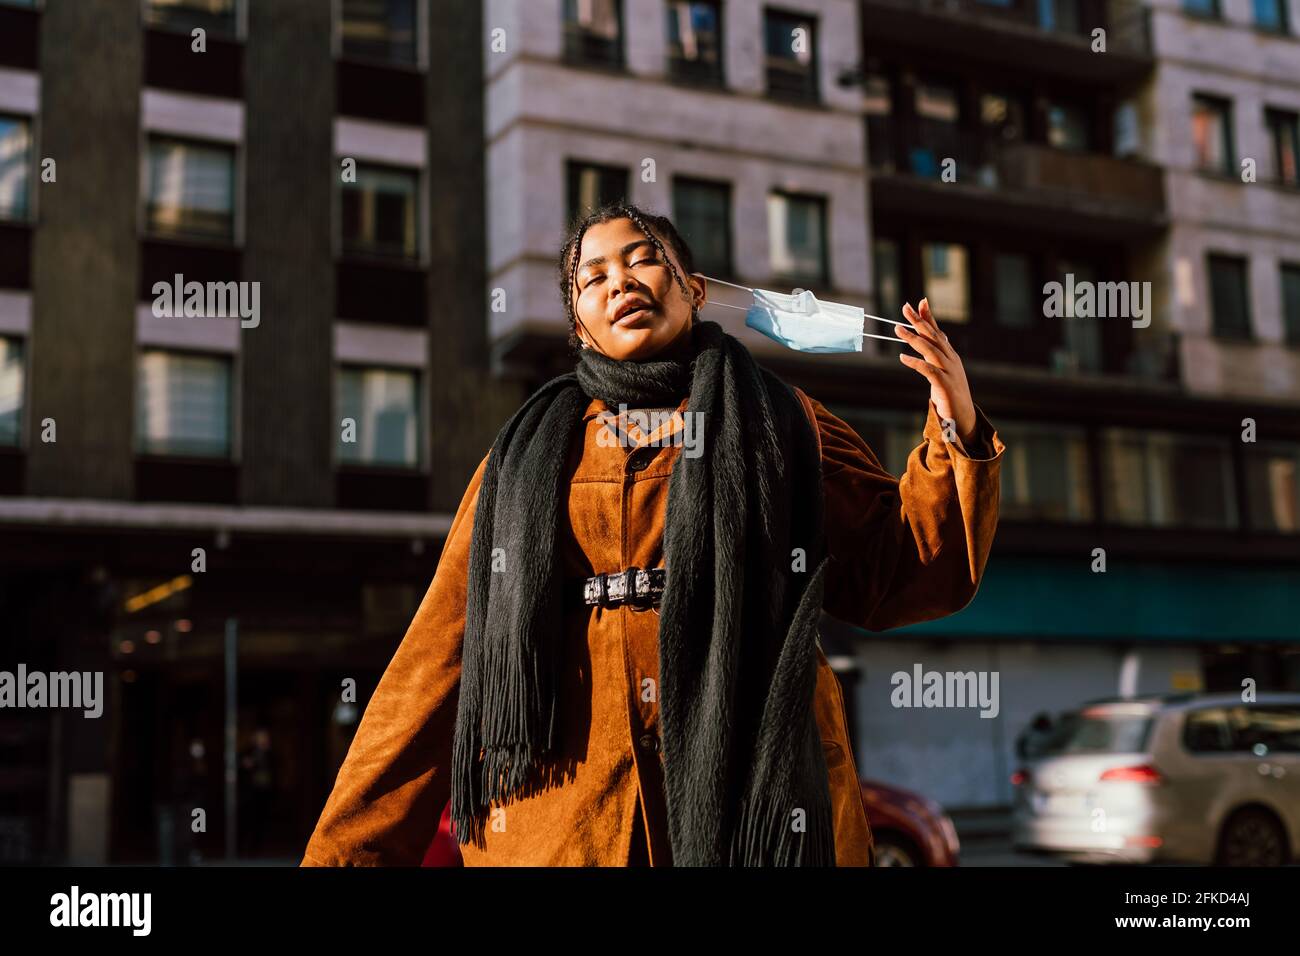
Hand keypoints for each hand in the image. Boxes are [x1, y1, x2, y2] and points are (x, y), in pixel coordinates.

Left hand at [895, 298, 977, 445]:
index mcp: (950, 356)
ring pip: (930, 350)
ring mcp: (950, 372)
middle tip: (905, 307)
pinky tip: (902, 357)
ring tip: (897, 329)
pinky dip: (915, 362)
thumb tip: (934, 339)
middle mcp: (951, 360)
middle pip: (933, 336)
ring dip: (913, 338)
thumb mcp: (943, 371)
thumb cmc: (951, 395)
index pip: (938, 332)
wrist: (964, 418)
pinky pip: (928, 370)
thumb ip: (937, 356)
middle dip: (919, 321)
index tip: (919, 302)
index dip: (929, 317)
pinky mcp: (945, 385)